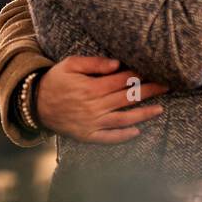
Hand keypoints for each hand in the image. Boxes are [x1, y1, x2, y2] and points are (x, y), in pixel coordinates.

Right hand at [35, 56, 167, 142]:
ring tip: (159, 109)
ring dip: (143, 114)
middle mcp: (94, 107)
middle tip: (167, 87)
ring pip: (123, 119)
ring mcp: (91, 123)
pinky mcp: (87, 135)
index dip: (139, 75)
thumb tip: (117, 64)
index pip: (122, 81)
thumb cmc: (55, 81)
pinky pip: (108, 138)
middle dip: (149, 91)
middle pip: (127, 98)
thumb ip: (93, 63)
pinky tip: (137, 132)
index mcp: (91, 88)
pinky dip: (123, 136)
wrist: (34, 104)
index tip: (154, 71)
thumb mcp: (70, 64)